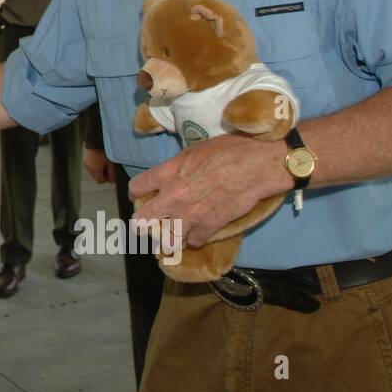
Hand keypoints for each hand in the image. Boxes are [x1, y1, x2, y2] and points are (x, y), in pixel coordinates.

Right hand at [83, 147, 112, 185]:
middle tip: (109, 166)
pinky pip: (90, 166)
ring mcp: (86, 163)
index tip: (111, 172)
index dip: (106, 178)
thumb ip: (112, 173)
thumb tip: (112, 182)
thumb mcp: (112, 162)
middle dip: (102, 174)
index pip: (100, 181)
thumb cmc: (107, 150)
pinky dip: (95, 165)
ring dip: (98, 169)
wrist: (98, 138)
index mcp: (95, 169)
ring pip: (93, 172)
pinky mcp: (85, 159)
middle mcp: (88, 168)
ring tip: (104, 161)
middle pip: (96, 177)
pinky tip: (99, 158)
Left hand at [127, 135, 290, 246]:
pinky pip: (195, 240)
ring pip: (168, 239)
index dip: (136, 193)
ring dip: (170, 238)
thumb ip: (178, 166)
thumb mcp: (194, 151)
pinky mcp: (209, 225)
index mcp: (167, 173)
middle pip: (142, 219)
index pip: (137, 186)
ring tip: (172, 237)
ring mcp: (190, 214)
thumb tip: (172, 173)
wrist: (256, 164)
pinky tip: (199, 234)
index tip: (139, 196)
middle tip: (147, 224)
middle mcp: (172, 197)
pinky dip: (197, 239)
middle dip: (142, 223)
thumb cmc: (228, 150)